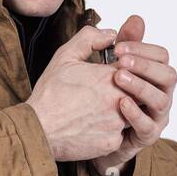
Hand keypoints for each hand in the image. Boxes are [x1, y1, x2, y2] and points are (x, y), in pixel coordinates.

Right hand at [26, 25, 127, 161]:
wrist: (37, 129)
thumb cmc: (50, 94)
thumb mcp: (65, 56)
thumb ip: (90, 38)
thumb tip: (111, 34)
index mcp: (110, 77)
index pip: (135, 68)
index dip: (124, 70)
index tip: (113, 74)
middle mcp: (119, 99)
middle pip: (139, 92)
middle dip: (127, 91)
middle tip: (105, 95)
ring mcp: (117, 122)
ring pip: (133, 114)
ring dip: (123, 111)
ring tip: (98, 110)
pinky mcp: (112, 142)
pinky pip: (121, 134)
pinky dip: (111, 130)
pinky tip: (94, 126)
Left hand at [89, 14, 176, 175]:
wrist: (89, 132)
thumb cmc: (101, 94)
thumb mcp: (108, 64)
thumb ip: (123, 43)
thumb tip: (136, 19)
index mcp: (154, 74)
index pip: (161, 56)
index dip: (142, 49)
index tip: (116, 47)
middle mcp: (161, 93)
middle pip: (168, 76)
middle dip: (145, 66)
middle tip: (120, 61)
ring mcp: (156, 116)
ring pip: (161, 100)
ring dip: (141, 87)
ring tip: (118, 78)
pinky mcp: (146, 136)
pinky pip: (147, 125)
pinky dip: (135, 113)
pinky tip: (120, 103)